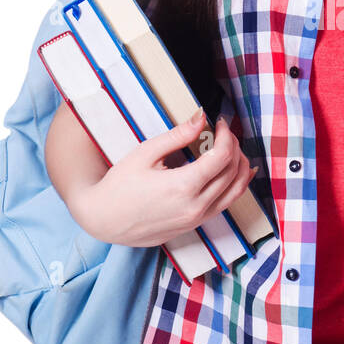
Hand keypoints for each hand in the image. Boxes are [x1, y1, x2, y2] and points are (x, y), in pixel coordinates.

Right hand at [71, 110, 258, 245]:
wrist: (103, 220)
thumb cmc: (119, 185)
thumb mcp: (145, 153)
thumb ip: (177, 136)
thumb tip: (201, 117)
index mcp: (183, 186)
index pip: (223, 155)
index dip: (227, 134)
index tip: (220, 122)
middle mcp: (195, 207)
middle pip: (233, 171)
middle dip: (234, 146)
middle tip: (224, 132)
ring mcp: (197, 220)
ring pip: (236, 191)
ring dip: (240, 166)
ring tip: (232, 149)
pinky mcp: (194, 226)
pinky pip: (225, 204)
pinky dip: (235, 186)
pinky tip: (234, 173)